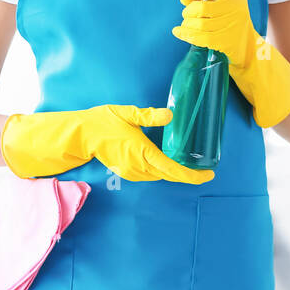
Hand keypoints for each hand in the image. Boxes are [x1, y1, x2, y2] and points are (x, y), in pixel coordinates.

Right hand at [1, 104, 214, 184]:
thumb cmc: (104, 121)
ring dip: (175, 173)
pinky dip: (163, 171)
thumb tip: (170, 115)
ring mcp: (132, 171)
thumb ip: (149, 116)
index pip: (172, 168)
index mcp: (141, 152)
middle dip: (187, 175)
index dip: (191, 175)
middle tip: (205, 171)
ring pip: (160, 176)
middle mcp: (138, 166)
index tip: (208, 176)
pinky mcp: (127, 171)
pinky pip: (151, 174)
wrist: (81, 135)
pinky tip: (170, 163)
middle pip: (169, 175)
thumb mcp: (127, 113)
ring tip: (192, 167)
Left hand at [172, 0, 289, 127]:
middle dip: (188, 11)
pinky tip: (178, 32)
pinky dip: (184, 34)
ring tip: (186, 25)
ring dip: (186, 24)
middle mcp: (235, 9)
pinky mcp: (224, 42)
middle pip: (200, 8)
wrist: (249, 49)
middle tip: (188, 14)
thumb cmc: (231, 23)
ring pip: (197, 24)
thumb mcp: (225, 5)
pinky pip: (198, 37)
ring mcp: (230, 26)